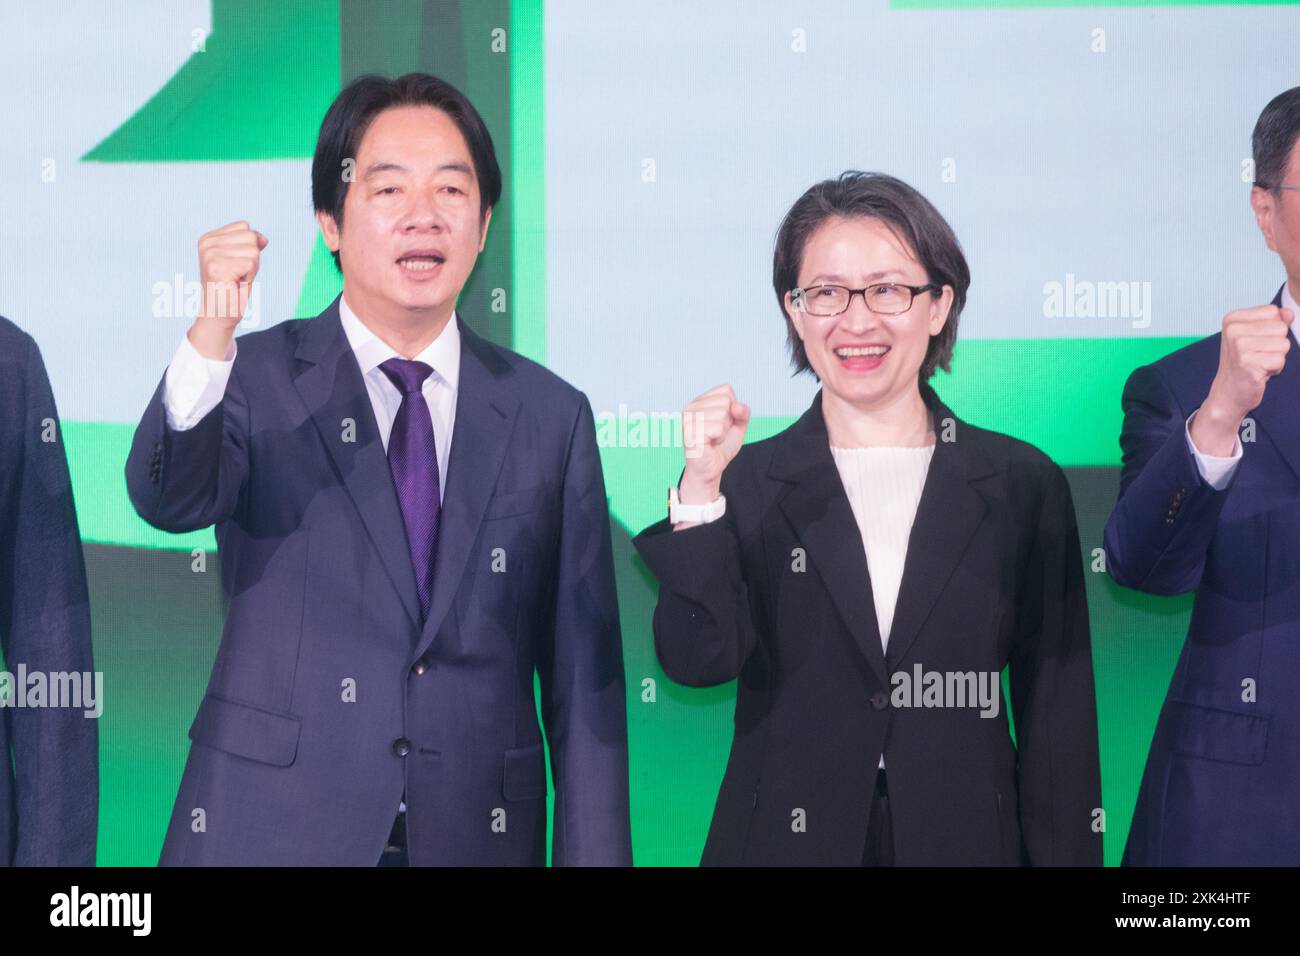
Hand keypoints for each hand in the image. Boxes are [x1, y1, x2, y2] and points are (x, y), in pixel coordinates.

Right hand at [188, 221, 268, 358]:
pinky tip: (236, 284)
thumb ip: (250, 245)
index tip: (236, 266)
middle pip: (250, 237)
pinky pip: (251, 264)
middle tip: (237, 275)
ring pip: (253, 251)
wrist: (218, 316)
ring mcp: (210, 254)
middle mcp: (207, 243)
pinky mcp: (217, 267)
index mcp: (209, 238)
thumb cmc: (230, 290)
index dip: (249, 249)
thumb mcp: (242, 261)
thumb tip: (263, 238)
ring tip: (236, 280)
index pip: (245, 227)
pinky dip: (250, 277)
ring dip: (251, 269)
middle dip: (252, 259)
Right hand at [679, 384, 749, 503]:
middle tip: (717, 433)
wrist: (711, 469)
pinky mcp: (690, 431)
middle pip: (725, 401)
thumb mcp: (738, 425)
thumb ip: (743, 411)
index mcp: (699, 401)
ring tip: (713, 439)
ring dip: (723, 431)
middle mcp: (691, 406)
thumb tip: (736, 406)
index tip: (722, 422)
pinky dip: (719, 438)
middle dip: (728, 420)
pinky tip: (710, 443)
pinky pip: (718, 427)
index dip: (732, 408)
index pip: (726, 390)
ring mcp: (688, 418)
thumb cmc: (720, 447)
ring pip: (722, 413)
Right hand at [1191, 304, 1293, 455]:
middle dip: (1276, 344)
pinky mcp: (1247, 363)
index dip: (1272, 329)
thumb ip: (1273, 321)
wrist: (1228, 393)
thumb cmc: (1244, 364)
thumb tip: (1288, 313)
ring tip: (1259, 364)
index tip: (1256, 343)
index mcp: (1232, 319)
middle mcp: (1233, 330)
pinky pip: (1280, 360)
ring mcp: (1239, 346)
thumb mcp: (1256, 337)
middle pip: (1280, 327)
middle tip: (1258, 356)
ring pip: (1283, 344)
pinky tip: (1260, 373)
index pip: (1272, 311)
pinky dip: (1275, 369)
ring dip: (1276, 357)